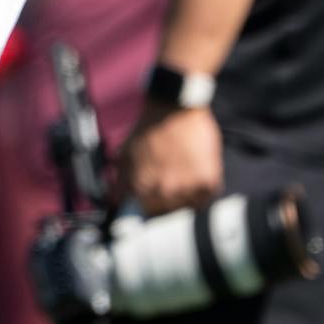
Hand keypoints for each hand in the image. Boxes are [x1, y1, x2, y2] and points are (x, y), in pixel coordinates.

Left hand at [117, 102, 221, 218]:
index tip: (154, 199)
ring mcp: (188, 188)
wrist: (174, 108)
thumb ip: (118, 184)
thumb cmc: (148, 131)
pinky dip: (203, 191)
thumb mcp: (124, 155)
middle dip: (168, 200)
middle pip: (168, 212)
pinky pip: (206, 199)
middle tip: (171, 180)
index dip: (151, 206)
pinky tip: (196, 174)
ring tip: (183, 174)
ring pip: (188, 207)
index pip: (147, 214)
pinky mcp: (208, 181)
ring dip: (186, 196)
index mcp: (142, 189)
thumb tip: (115, 205)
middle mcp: (165, 192)